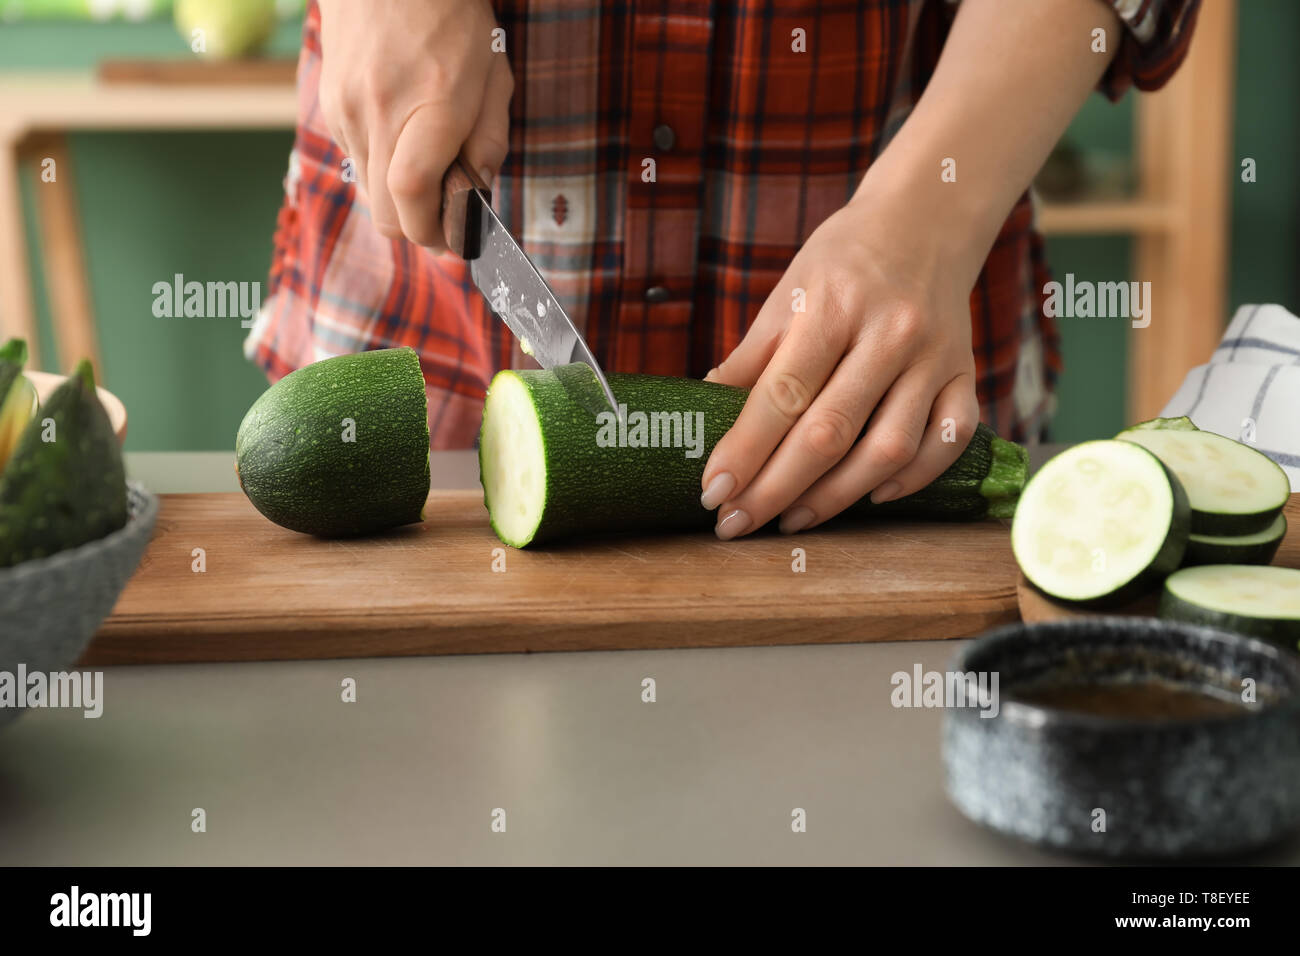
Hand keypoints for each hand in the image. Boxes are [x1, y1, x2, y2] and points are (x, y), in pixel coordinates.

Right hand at [317, 0, 511, 250]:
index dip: (432, 232)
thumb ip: (489, 140)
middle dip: (418, 229)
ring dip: (398, 200)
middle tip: (446, 222)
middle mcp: (378, 113)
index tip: (454, 241)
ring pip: (368, 193)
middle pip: (385, 213)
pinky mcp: (329, 107)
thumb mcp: (493, 74)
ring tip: (428, 176)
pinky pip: (356, 162)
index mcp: (430, 105)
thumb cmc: (451, 17)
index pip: (412, 195)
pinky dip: (380, 169)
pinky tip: (402, 142)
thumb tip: (477, 194)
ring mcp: (346, 111)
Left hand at [700, 187, 981, 538]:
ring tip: (793, 520)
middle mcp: (889, 334)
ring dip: (835, 497)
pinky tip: (872, 495)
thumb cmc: (843, 260)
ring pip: (888, 448)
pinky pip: (946, 441)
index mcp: (834, 307)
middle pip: (830, 432)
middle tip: (736, 524)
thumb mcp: (788, 292)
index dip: (745, 451)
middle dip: (776, 489)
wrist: (926, 220)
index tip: (713, 493)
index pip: (782, 395)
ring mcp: (934, 357)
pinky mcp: (966, 373)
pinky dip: (911, 478)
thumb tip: (702, 413)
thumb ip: (751, 357)